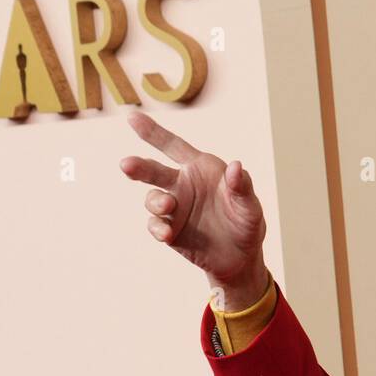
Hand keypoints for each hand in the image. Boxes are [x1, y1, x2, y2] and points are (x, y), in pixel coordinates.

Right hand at [119, 111, 268, 307]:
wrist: (240, 258)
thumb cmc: (246, 223)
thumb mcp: (250, 206)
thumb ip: (241, 187)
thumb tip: (236, 167)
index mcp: (200, 168)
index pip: (173, 146)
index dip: (152, 132)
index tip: (132, 118)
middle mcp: (182, 184)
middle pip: (154, 171)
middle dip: (138, 166)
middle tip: (126, 165)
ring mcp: (174, 208)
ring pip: (153, 198)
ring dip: (156, 201)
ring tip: (168, 206)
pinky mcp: (169, 230)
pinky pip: (156, 225)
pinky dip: (158, 228)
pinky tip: (166, 234)